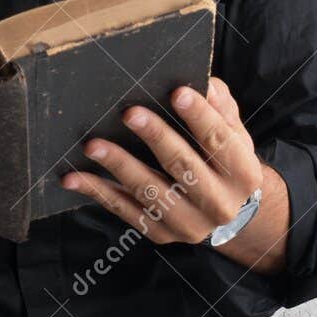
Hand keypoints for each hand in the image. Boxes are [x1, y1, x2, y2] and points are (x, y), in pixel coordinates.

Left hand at [59, 76, 286, 270]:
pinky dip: (97, 192)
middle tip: (129, 113)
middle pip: (183, 166)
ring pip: (149, 191)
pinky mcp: (160, 234)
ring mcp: (188, 224)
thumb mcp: (235, 136)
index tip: (177, 92)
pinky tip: (74, 177)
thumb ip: (221, 109)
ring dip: (118, 165)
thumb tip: (204, 83)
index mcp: (242, 174)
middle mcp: (218, 204)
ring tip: (93, 145)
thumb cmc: (225, 163)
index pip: (219, 140)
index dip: (198, 116)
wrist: (230, 216)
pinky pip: (124, 211)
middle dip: (155, 137)